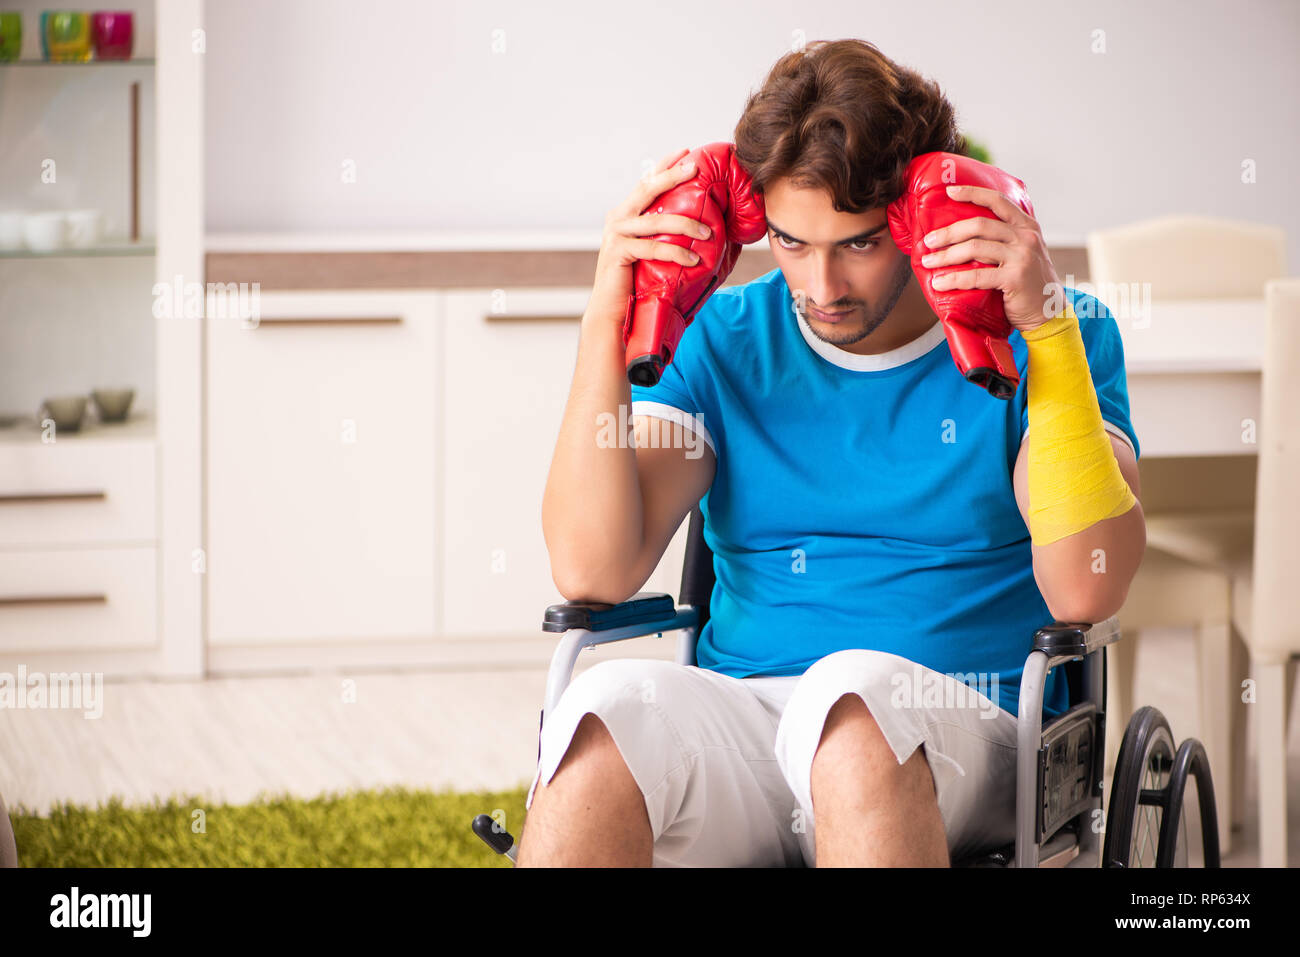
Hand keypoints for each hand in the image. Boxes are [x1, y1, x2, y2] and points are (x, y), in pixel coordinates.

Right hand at [586, 148, 712, 328]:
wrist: (612, 312)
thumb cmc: (635, 285)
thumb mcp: (651, 254)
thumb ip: (664, 236)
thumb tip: (701, 227)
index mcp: (625, 215)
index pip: (645, 184)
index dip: (663, 167)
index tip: (684, 152)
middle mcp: (618, 219)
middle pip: (647, 189)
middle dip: (672, 176)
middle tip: (695, 167)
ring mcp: (616, 234)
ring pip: (656, 221)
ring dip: (686, 224)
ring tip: (708, 232)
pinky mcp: (618, 252)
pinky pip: (653, 247)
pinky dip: (675, 251)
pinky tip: (693, 258)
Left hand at [917, 184, 1061, 332]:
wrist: (1050, 313)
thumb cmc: (1028, 284)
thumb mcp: (1022, 253)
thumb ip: (1004, 240)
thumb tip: (963, 234)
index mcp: (1027, 226)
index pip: (998, 201)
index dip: (973, 193)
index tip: (950, 191)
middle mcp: (1026, 237)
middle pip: (979, 225)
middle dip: (949, 232)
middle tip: (929, 241)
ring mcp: (1022, 256)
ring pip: (975, 248)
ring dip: (946, 255)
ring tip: (928, 262)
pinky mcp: (1015, 278)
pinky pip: (976, 276)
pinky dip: (954, 279)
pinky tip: (939, 283)